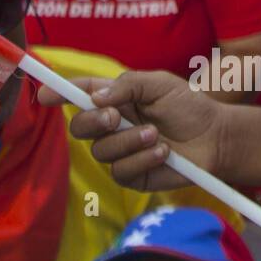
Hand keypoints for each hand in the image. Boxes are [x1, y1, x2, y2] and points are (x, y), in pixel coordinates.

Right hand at [36, 71, 226, 190]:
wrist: (215, 137)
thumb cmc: (189, 106)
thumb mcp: (160, 83)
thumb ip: (128, 84)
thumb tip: (97, 98)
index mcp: (114, 99)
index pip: (79, 95)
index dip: (58, 93)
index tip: (45, 95)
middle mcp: (111, 126)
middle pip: (79, 127)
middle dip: (92, 121)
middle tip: (115, 116)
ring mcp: (120, 152)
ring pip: (100, 151)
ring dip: (128, 141)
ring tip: (156, 134)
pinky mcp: (132, 176)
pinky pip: (120, 171)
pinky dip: (142, 159)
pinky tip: (163, 153)